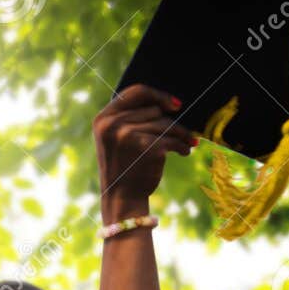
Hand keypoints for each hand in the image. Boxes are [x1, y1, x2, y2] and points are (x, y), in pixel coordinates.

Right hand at [94, 85, 193, 219]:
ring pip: (167, 124)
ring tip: (185, 144)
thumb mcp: (116, 138)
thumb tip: (173, 102)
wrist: (122, 197)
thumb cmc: (123, 166)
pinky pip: (173, 138)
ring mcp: (127, 135)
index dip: (158, 95)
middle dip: (169, 122)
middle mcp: (112, 125)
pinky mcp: (146, 146)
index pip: (135, 92)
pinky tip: (184, 152)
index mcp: (102, 119)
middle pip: (155, 110)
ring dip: (181, 134)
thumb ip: (131, 117)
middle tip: (178, 134)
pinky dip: (183, 145)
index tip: (175, 106)